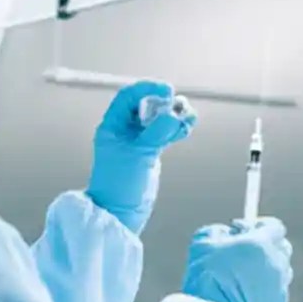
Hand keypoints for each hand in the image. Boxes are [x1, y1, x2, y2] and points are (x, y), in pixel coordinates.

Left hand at [87, 81, 196, 232]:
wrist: (119, 213)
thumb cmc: (119, 184)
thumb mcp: (139, 155)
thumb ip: (156, 133)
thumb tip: (173, 115)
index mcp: (113, 125)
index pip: (129, 96)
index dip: (148, 88)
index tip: (167, 90)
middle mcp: (124, 130)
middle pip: (146, 105)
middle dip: (164, 102)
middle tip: (180, 104)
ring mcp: (138, 141)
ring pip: (158, 119)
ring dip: (174, 115)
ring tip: (189, 116)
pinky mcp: (149, 152)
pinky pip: (165, 133)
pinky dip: (176, 129)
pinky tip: (187, 127)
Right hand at [181, 217, 292, 301]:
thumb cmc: (206, 279)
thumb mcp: (203, 244)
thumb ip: (217, 231)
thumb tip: (225, 232)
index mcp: (261, 245)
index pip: (275, 226)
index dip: (259, 225)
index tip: (244, 230)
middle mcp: (276, 265)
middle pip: (282, 247)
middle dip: (266, 246)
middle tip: (244, 252)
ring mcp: (280, 289)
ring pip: (280, 272)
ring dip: (266, 270)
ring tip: (243, 277)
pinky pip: (275, 294)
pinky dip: (264, 292)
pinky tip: (244, 297)